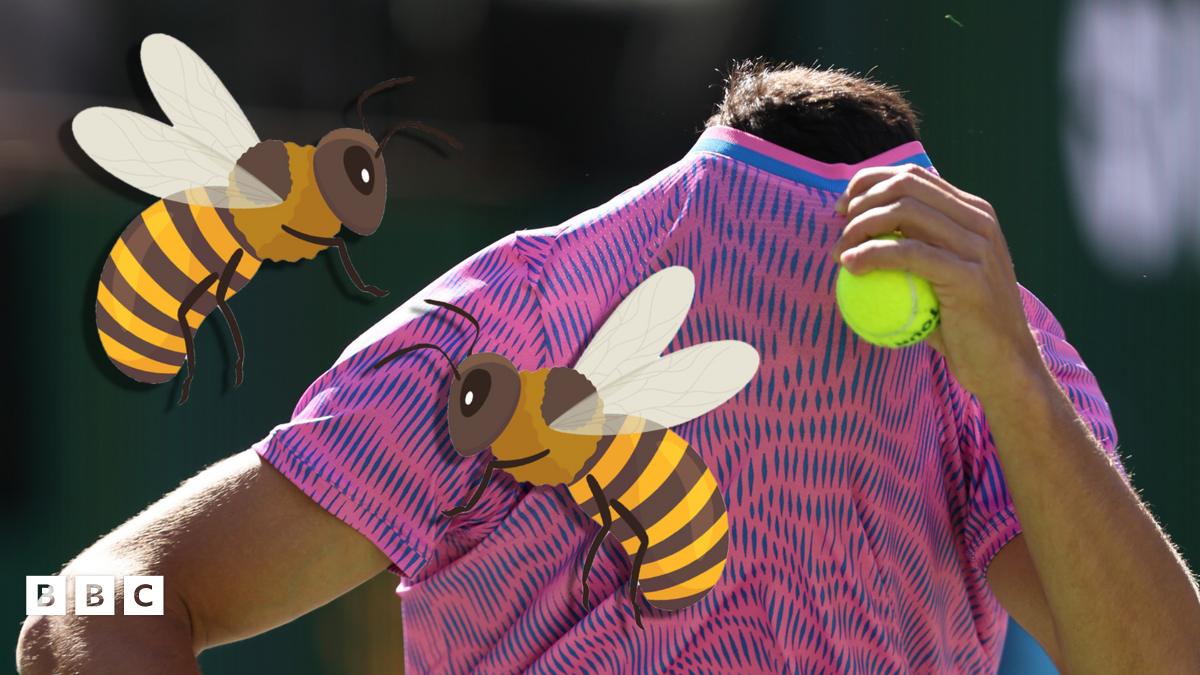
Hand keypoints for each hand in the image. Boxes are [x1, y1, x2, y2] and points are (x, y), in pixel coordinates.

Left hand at [831, 164, 1042, 401]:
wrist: (1004, 365)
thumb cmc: (962, 326)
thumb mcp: (938, 276)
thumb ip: (911, 249)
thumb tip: (854, 233)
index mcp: (972, 212)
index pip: (912, 175)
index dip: (869, 183)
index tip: (842, 209)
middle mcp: (979, 220)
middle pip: (904, 186)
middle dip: (860, 202)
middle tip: (838, 235)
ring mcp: (978, 246)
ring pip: (903, 212)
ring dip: (860, 228)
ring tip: (839, 255)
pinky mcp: (969, 275)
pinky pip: (909, 253)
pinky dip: (872, 254)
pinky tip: (851, 267)